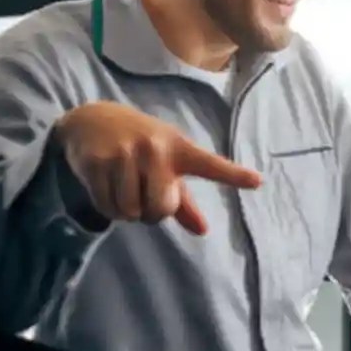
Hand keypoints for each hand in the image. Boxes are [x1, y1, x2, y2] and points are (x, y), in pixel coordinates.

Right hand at [52, 101, 262, 234]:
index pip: (210, 165)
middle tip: (144, 195)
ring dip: (127, 211)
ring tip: (124, 186)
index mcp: (179, 148)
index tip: (258, 181)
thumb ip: (183, 199)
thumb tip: (202, 230)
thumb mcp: (165, 163)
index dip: (233, 175)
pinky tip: (106, 186)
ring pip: (131, 212)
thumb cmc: (140, 146)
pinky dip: (107, 208)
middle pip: (161, 209)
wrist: (92, 119)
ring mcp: (125, 153)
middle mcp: (155, 148)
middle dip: (152, 214)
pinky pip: (108, 207)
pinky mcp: (98, 162)